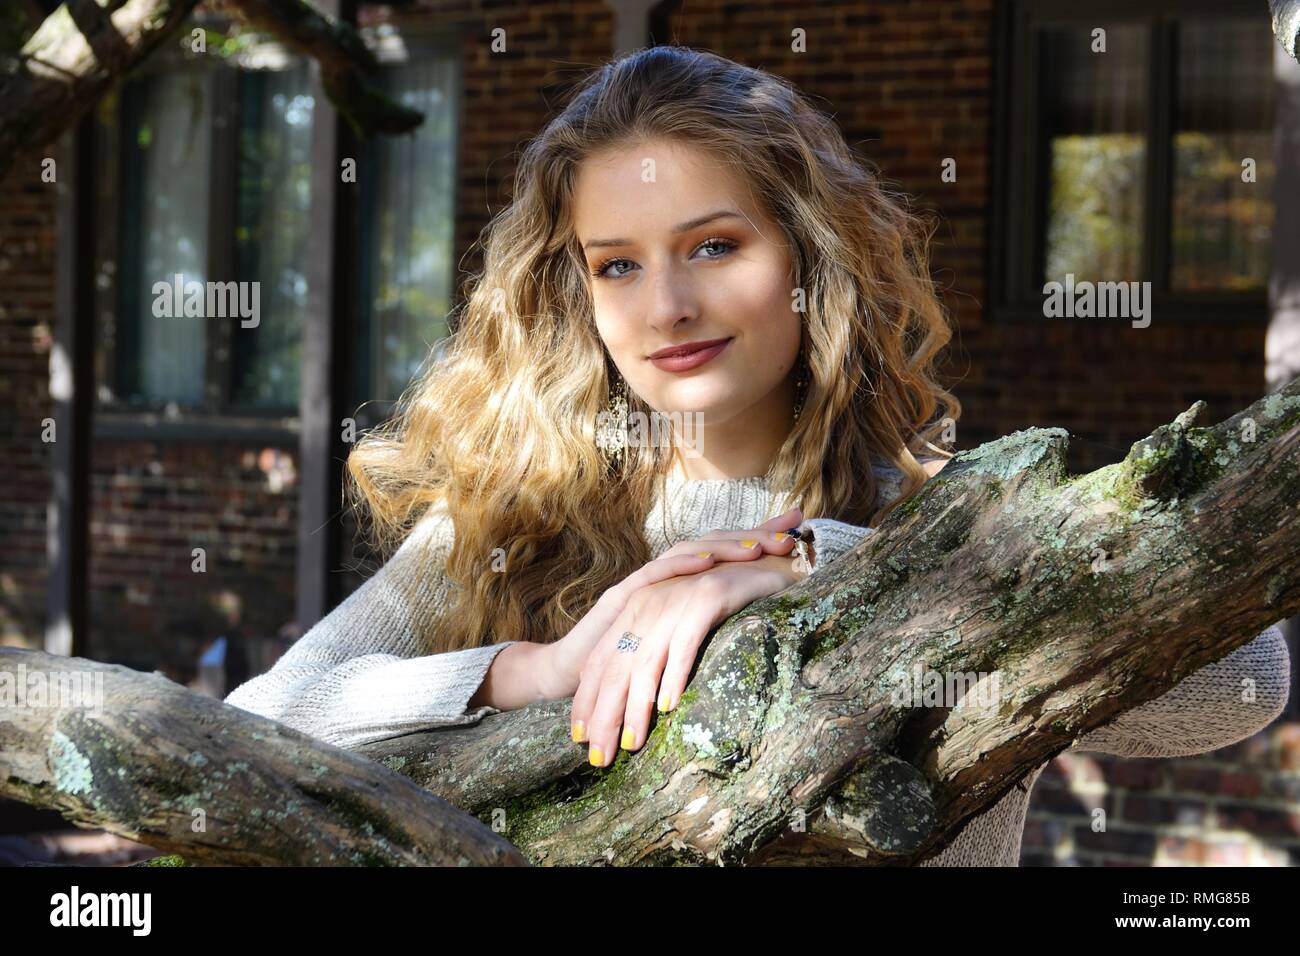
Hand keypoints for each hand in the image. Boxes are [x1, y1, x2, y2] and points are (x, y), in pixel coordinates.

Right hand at [538, 507, 803, 701]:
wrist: (570, 674)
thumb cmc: (627, 668)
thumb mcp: (677, 650)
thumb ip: (708, 639)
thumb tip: (755, 639)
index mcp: (679, 587)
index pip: (724, 555)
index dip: (758, 541)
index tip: (797, 533)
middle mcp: (662, 578)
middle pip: (713, 544)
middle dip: (752, 537)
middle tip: (791, 532)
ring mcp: (642, 584)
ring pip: (689, 553)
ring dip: (725, 547)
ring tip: (759, 545)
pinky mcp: (621, 598)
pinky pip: (654, 574)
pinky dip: (681, 564)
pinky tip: (706, 560)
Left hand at [570, 551, 806, 766]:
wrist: (756, 560)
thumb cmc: (717, 599)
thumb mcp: (672, 623)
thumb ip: (651, 652)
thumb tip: (638, 700)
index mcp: (631, 611)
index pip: (599, 663)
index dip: (587, 701)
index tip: (578, 738)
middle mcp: (645, 605)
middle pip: (615, 669)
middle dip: (604, 716)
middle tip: (598, 758)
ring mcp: (673, 602)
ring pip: (645, 663)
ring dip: (635, 708)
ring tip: (630, 744)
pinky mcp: (704, 600)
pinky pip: (683, 645)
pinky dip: (673, 676)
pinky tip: (667, 707)